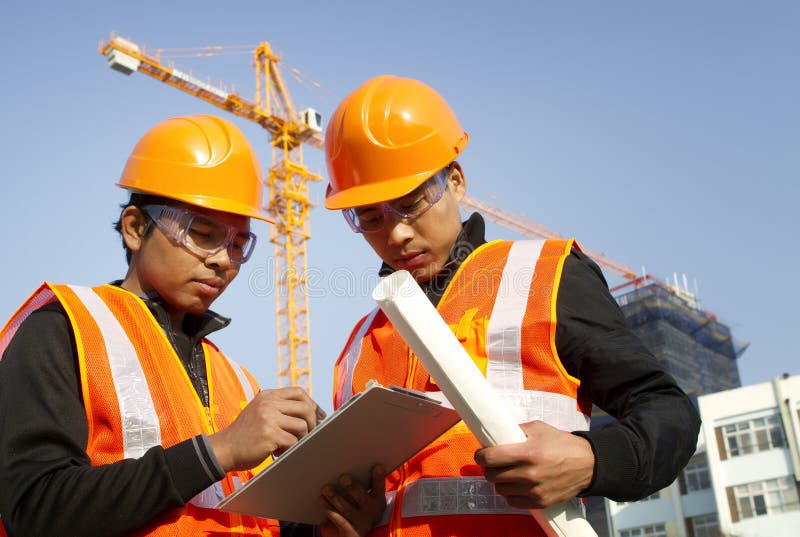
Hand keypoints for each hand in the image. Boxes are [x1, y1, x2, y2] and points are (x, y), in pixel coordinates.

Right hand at [208, 387, 325, 471]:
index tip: (320, 416)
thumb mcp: (260, 411)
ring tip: (287, 444)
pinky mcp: (269, 435)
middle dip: (313, 423)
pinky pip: (293, 442)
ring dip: (300, 439)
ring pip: (302, 426)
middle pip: (305, 408)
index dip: (312, 404)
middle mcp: (268, 404)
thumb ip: (279, 408)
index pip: (298, 392)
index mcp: (267, 396)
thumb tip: (312, 412)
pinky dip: (289, 449)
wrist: (224, 448)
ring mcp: (268, 418)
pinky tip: (277, 452)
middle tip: (309, 434)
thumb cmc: (245, 434)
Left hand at [319, 465, 386, 536]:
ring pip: (347, 509)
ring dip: (336, 498)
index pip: (379, 487)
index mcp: (378, 500)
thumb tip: (348, 466)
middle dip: (352, 487)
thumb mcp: (364, 499)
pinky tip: (321, 499)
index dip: (379, 477)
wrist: (356, 535)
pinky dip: (329, 509)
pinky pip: (338, 520)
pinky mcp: (350, 531)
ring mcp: (361, 523)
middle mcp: (372, 512)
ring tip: (326, 488)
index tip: (378, 466)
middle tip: (343, 478)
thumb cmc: (358, 509)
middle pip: (362, 498)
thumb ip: (360, 486)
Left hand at [474, 420, 594, 508]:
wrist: (587, 464)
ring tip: (506, 472)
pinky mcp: (540, 502)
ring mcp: (535, 490)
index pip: (491, 458)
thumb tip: (496, 434)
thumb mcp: (538, 428)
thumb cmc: (562, 443)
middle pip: (492, 475)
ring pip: (501, 489)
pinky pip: (513, 502)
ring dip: (499, 481)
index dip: (481, 456)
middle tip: (493, 463)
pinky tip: (515, 485)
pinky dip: (510, 494)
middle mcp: (530, 473)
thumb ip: (516, 430)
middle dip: (489, 468)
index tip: (481, 454)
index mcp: (528, 452)